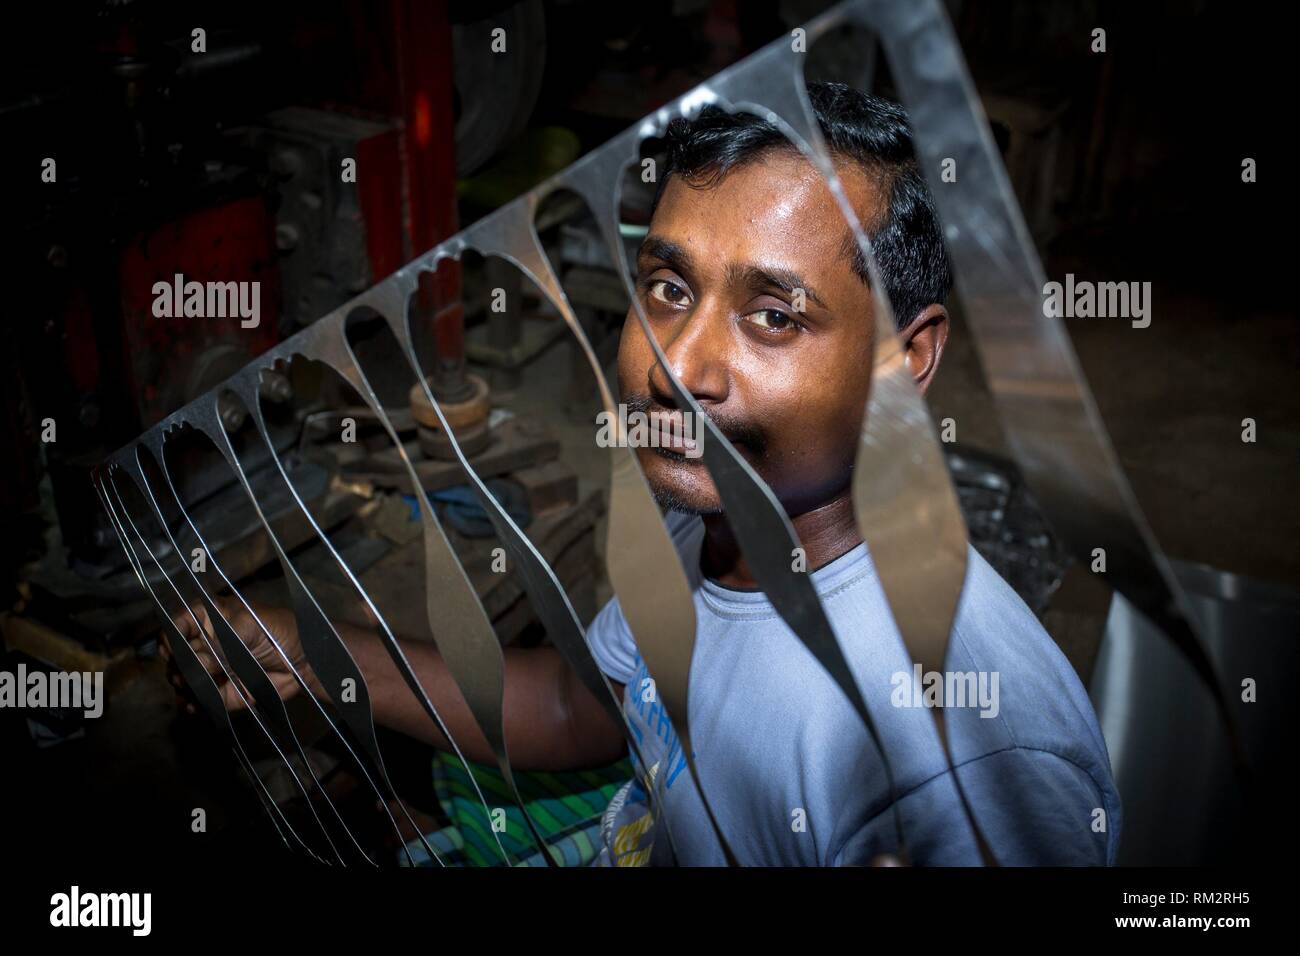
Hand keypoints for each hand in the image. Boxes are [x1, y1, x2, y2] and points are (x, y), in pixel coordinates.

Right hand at [163, 597, 313, 711]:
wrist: (306, 661)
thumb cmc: (281, 630)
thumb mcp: (251, 625)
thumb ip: (221, 642)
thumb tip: (197, 662)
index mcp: (210, 618)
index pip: (177, 625)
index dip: (171, 638)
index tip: (173, 651)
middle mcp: (206, 644)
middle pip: (176, 656)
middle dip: (178, 667)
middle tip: (188, 675)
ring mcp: (211, 669)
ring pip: (182, 679)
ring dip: (183, 686)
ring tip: (193, 689)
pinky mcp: (220, 691)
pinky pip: (198, 700)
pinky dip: (192, 704)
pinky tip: (194, 705)